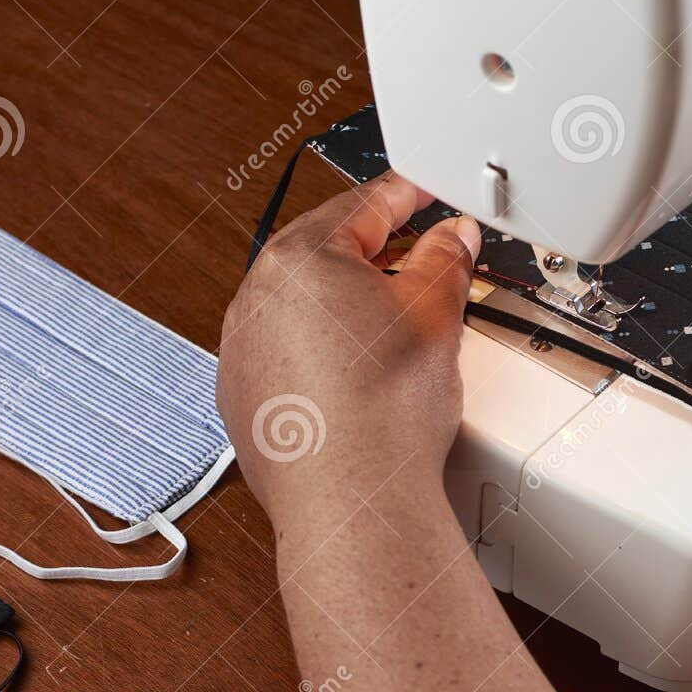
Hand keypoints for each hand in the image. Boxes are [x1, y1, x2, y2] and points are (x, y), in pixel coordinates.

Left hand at [218, 175, 623, 691]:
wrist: (351, 498)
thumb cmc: (383, 409)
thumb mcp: (436, 311)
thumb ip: (445, 258)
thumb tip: (450, 237)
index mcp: (298, 258)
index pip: (365, 205)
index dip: (407, 195)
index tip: (425, 193)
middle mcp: (255, 299)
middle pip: (325, 256)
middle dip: (376, 254)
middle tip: (421, 256)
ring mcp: (241, 352)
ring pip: (302, 310)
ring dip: (346, 308)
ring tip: (396, 327)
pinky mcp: (242, 400)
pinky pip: (284, 358)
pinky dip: (320, 356)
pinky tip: (358, 377)